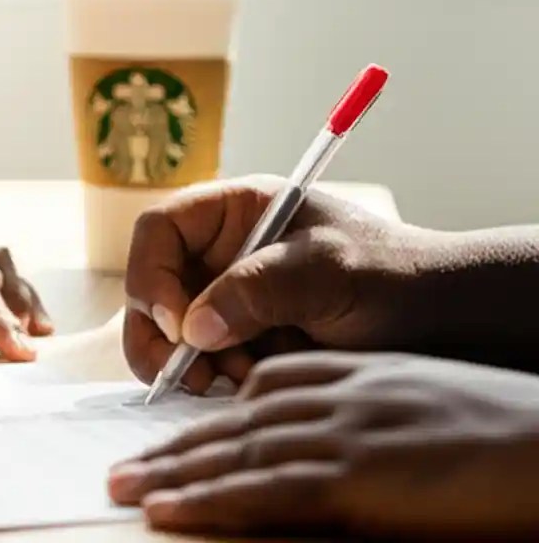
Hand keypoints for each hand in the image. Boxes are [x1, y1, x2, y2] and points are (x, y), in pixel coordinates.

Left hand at [108, 352, 538, 538]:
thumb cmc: (505, 432)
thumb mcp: (424, 406)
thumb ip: (371, 415)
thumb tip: (336, 448)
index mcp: (357, 375)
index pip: (266, 388)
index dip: (215, 417)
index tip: (177, 438)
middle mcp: (338, 397)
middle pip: (236, 420)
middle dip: (172, 447)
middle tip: (120, 468)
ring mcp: (343, 434)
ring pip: (237, 452)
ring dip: (171, 474)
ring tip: (121, 490)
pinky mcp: (354, 476)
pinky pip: (263, 489)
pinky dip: (208, 500)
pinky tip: (167, 512)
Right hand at [123, 175, 428, 393]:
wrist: (441, 321)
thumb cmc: (393, 276)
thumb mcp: (328, 273)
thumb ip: (258, 289)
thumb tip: (192, 329)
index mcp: (235, 211)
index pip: (158, 230)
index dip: (153, 275)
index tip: (180, 324)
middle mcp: (220, 251)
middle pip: (150, 288)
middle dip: (162, 336)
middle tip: (189, 374)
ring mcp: (225, 296)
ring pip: (167, 333)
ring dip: (190, 364)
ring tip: (238, 378)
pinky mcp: (237, 338)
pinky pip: (196, 362)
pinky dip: (212, 379)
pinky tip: (252, 382)